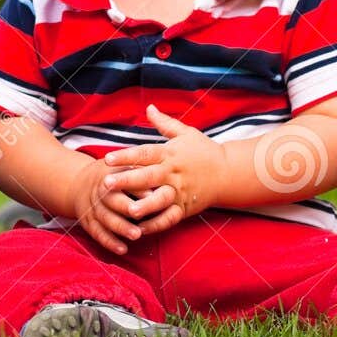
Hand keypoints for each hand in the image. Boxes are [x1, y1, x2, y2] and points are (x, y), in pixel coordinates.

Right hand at [69, 158, 153, 254]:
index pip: (124, 181)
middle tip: (140, 214)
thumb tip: (160, 187)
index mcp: (111, 177)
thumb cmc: (113, 176)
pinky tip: (123, 249)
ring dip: (121, 227)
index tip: (151, 194)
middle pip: (112, 199)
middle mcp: (100, 192)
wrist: (80, 183)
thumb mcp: (123, 169)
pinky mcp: (88, 222)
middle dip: (125, 207)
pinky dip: (110, 242)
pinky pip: (98, 233)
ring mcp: (93, 208)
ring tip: (136, 235)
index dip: (137, 188)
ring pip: (105, 218)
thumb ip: (140, 176)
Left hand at [100, 104, 225, 234]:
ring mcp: (179, 192)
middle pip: (148, 177)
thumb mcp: (186, 133)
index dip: (126, 155)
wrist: (229, 173)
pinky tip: (139, 229)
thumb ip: (164, 123)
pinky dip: (156, 225)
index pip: (145, 153)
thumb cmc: (204, 151)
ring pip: (160, 200)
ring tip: (128, 211)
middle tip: (107, 183)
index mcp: (170, 154)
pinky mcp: (185, 208)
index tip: (107, 158)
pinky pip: (169, 218)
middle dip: (127, 181)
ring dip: (144, 206)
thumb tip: (149, 107)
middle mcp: (173, 173)